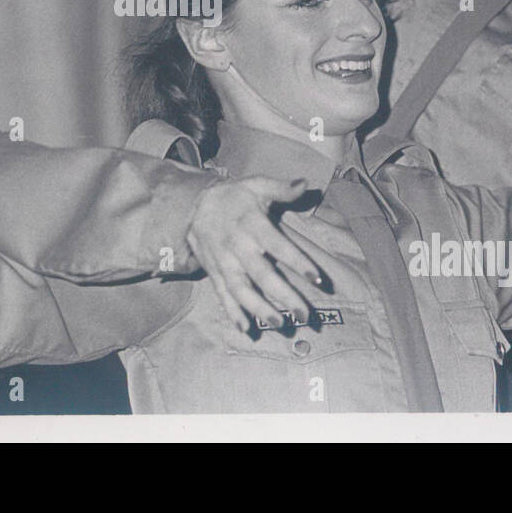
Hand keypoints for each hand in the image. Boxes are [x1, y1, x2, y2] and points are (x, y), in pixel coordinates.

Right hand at [188, 176, 323, 332]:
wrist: (194, 205)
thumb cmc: (234, 197)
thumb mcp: (256, 185)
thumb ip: (281, 188)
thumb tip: (306, 184)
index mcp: (252, 225)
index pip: (278, 246)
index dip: (298, 262)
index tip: (317, 279)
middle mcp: (238, 247)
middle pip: (262, 275)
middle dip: (284, 296)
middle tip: (304, 315)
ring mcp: (224, 263)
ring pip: (241, 290)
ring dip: (260, 309)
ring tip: (280, 324)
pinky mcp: (215, 273)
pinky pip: (223, 295)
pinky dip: (233, 312)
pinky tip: (245, 328)